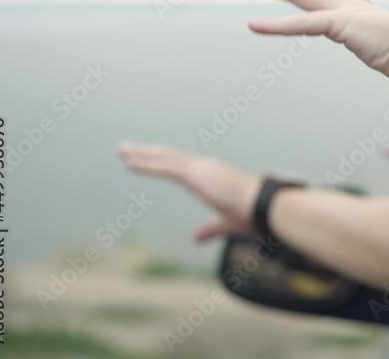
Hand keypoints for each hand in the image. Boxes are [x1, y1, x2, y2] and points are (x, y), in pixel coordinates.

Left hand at [117, 142, 259, 241]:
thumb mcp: (226, 223)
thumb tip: (195, 238)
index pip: (182, 167)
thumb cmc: (253, 216)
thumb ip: (210, 229)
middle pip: (169, 157)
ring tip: (121, 151)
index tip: (147, 159)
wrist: (266, 208)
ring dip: (141, 154)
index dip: (164, 162)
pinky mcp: (195, 174)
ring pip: (164, 158)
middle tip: (125, 150)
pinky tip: (129, 163)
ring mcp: (200, 169)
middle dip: (147, 153)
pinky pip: (165, 167)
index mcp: (213, 177)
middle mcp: (205, 168)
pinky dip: (146, 164)